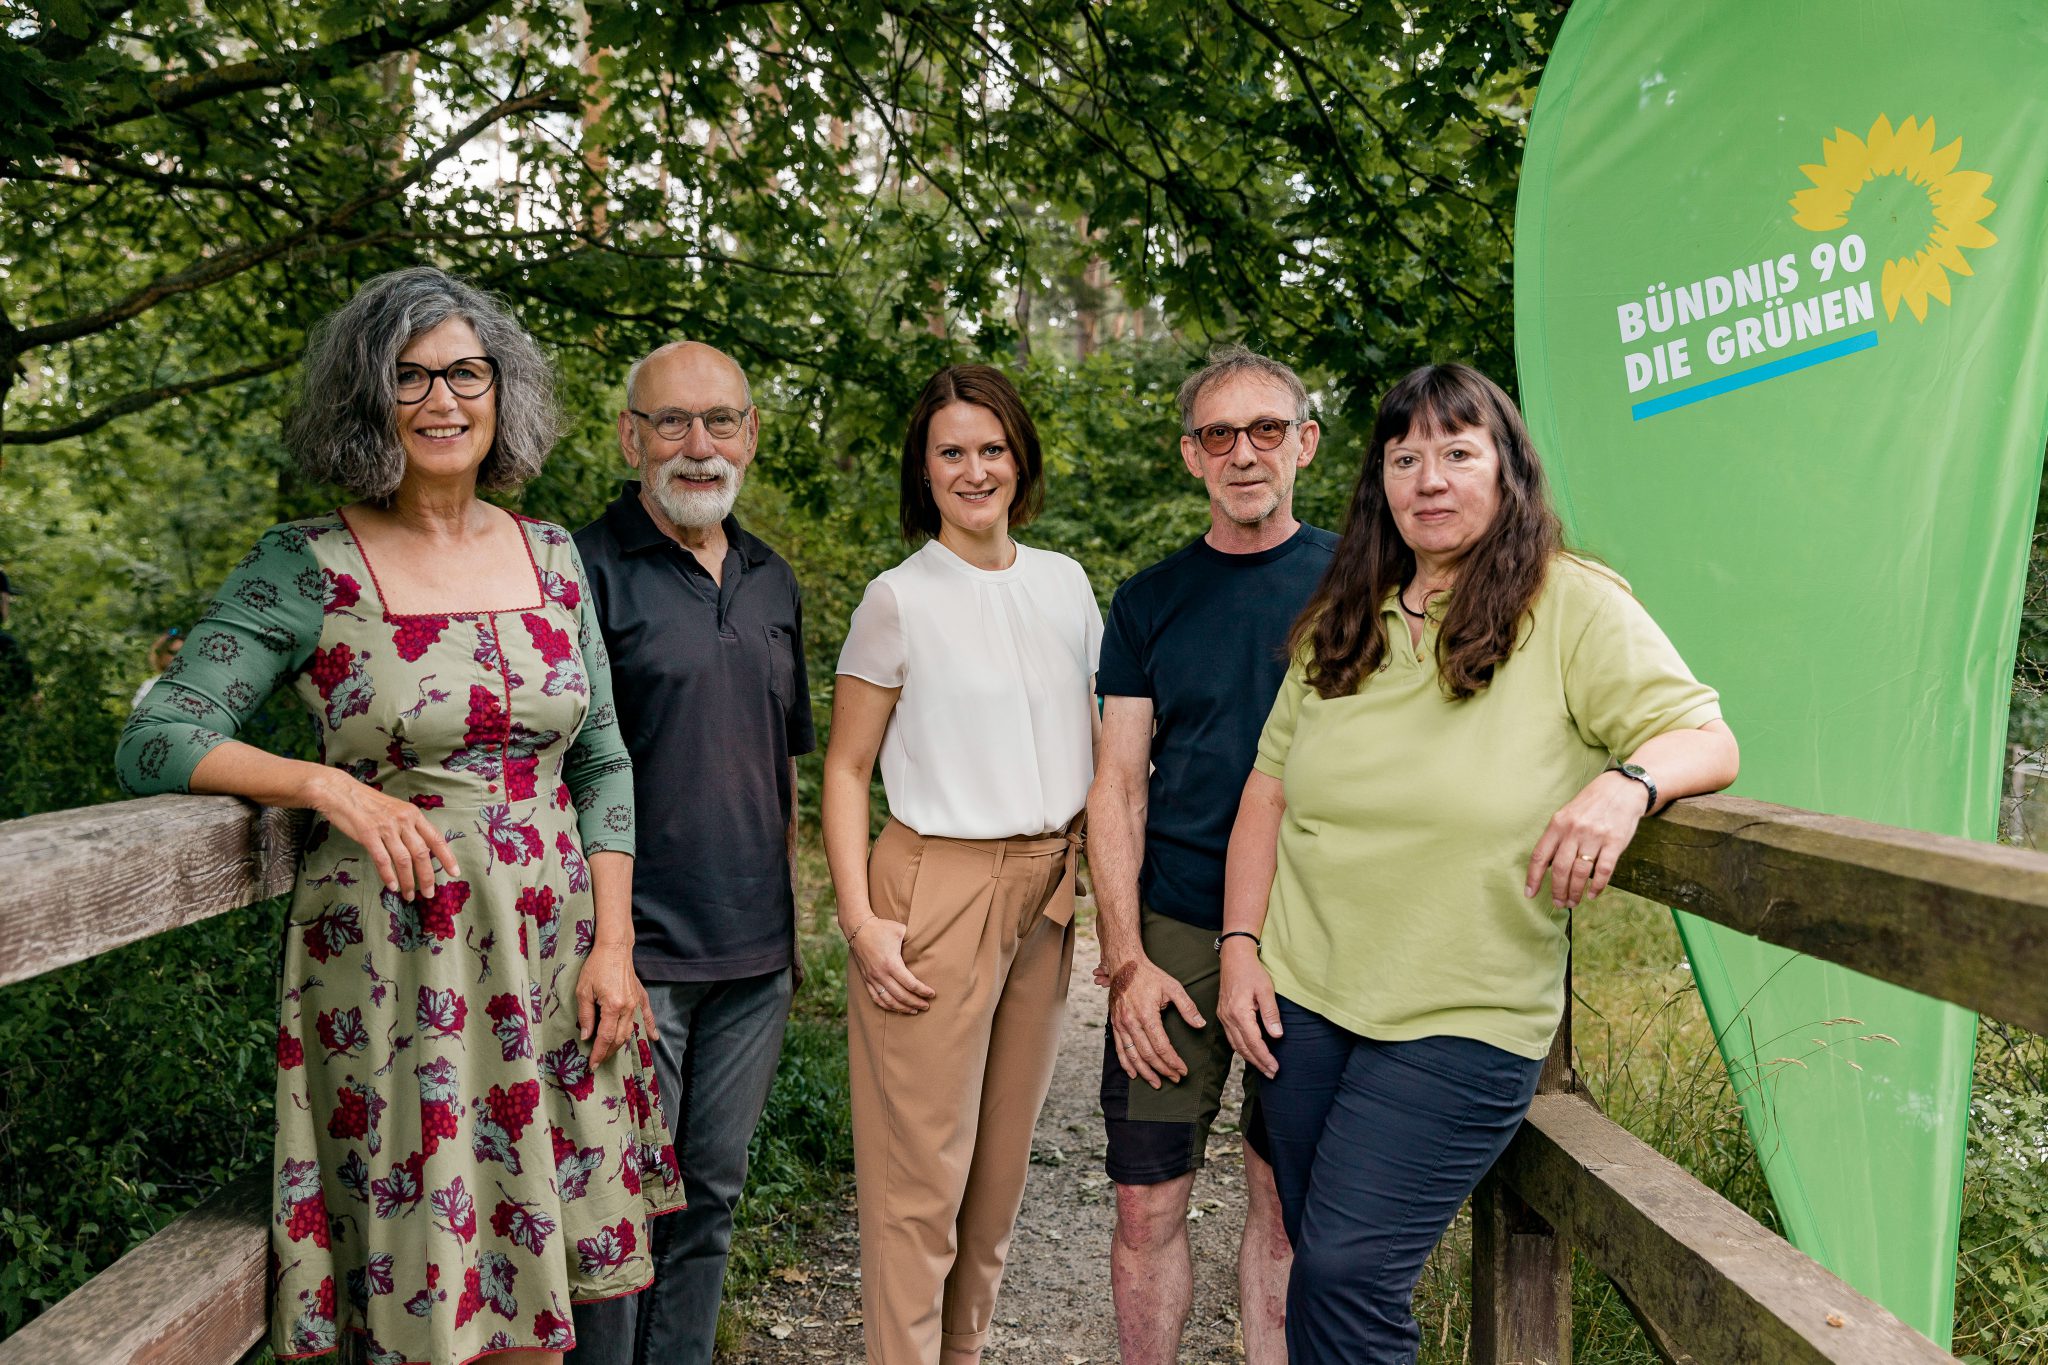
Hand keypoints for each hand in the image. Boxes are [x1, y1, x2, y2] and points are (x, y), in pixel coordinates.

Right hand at [310, 768, 456, 900]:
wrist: (342, 792)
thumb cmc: (369, 804)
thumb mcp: (396, 810)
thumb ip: (409, 828)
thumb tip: (420, 851)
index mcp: (413, 814)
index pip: (436, 838)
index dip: (447, 857)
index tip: (455, 873)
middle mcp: (403, 820)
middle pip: (421, 853)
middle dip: (427, 877)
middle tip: (429, 894)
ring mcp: (386, 828)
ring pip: (404, 860)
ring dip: (408, 881)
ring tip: (410, 895)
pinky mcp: (368, 834)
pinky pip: (382, 860)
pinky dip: (389, 876)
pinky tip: (392, 886)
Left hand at [577, 942, 654, 1065]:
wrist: (615, 948)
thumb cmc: (596, 967)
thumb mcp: (583, 990)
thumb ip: (585, 1015)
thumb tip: (586, 1036)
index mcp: (612, 1007)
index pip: (605, 1037)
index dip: (598, 1053)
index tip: (591, 1065)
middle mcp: (628, 1008)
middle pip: (619, 1038)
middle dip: (608, 1052)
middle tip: (598, 1062)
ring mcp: (636, 1003)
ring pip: (630, 1031)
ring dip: (621, 1045)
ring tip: (611, 1054)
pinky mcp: (640, 997)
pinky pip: (647, 1016)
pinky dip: (650, 1028)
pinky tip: (654, 1038)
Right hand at [847, 915, 935, 1013]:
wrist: (858, 929)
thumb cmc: (882, 928)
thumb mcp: (900, 930)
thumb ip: (914, 938)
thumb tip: (929, 942)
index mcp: (891, 963)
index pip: (910, 984)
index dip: (922, 991)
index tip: (932, 994)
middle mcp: (881, 974)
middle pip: (901, 996)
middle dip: (915, 1002)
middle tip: (926, 1006)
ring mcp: (872, 978)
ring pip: (889, 1001)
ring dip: (902, 1008)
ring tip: (914, 1010)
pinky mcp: (866, 980)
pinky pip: (876, 998)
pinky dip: (887, 1006)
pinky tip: (896, 1009)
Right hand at [1106, 952, 1203, 1087]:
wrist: (1124, 965)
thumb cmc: (1149, 975)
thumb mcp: (1173, 987)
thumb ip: (1188, 1007)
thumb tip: (1200, 1024)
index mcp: (1147, 1015)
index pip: (1162, 1046)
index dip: (1173, 1061)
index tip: (1183, 1070)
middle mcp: (1132, 1023)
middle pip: (1148, 1054)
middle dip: (1163, 1070)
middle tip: (1175, 1078)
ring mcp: (1121, 1025)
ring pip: (1133, 1056)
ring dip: (1145, 1072)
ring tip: (1156, 1083)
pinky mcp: (1115, 1024)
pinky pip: (1120, 1049)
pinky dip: (1126, 1063)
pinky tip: (1133, 1073)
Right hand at [1217, 941, 1282, 1079]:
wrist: (1234, 958)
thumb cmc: (1251, 971)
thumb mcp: (1266, 990)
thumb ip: (1271, 1013)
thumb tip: (1277, 1036)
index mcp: (1239, 1013)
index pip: (1253, 1042)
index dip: (1265, 1057)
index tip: (1275, 1068)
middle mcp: (1228, 1018)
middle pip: (1243, 1048)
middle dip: (1258, 1063)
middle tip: (1271, 1074)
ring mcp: (1223, 1017)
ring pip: (1235, 1045)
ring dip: (1249, 1058)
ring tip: (1263, 1067)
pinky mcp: (1222, 1014)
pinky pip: (1231, 1037)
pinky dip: (1241, 1048)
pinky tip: (1249, 1052)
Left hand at [1526, 770, 1647, 908]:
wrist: (1621, 789)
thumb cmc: (1590, 805)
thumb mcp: (1566, 815)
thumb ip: (1556, 838)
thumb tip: (1544, 866)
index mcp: (1557, 824)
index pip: (1539, 856)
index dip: (1533, 878)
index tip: (1530, 894)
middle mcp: (1574, 831)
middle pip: (1559, 869)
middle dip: (1557, 890)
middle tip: (1558, 903)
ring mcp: (1595, 837)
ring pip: (1580, 873)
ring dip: (1575, 892)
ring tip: (1573, 902)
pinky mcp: (1615, 842)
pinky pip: (1604, 870)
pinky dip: (1597, 886)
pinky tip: (1592, 894)